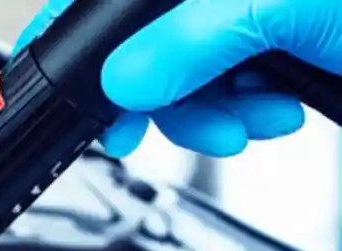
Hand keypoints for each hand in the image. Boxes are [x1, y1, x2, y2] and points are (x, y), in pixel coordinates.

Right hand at [16, 0, 341, 157]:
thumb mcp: (287, 9)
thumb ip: (194, 40)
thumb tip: (126, 76)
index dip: (90, 39)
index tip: (78, 90)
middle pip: (152, 38)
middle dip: (165, 91)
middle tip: (167, 125)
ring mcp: (262, 12)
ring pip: (190, 68)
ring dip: (209, 111)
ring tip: (250, 120)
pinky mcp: (287, 43)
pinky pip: (232, 84)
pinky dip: (243, 110)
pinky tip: (273, 113)